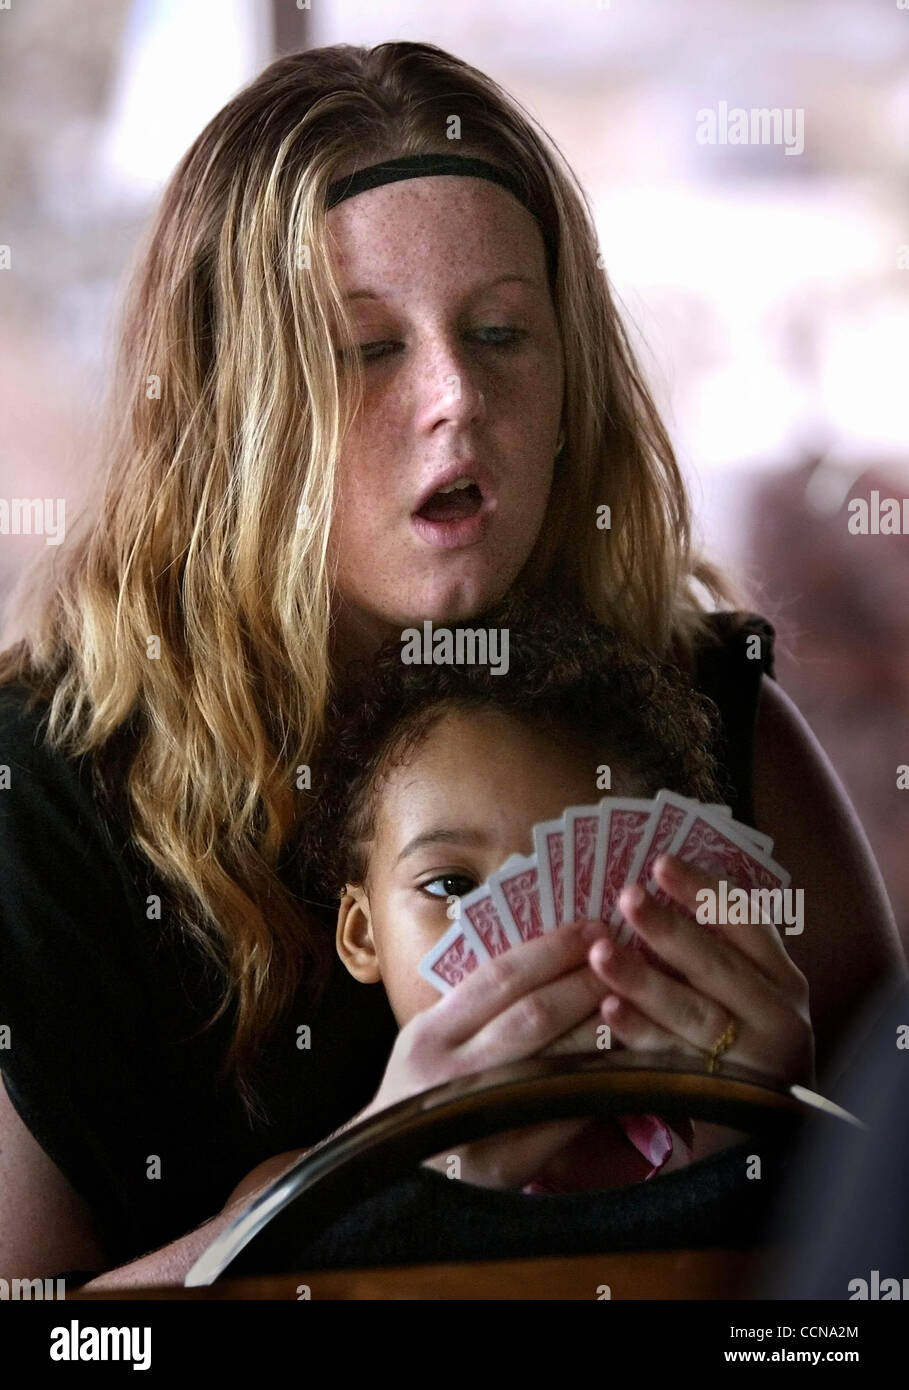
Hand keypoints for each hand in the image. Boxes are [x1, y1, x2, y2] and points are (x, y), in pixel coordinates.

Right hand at [363, 918, 616, 1186]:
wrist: (389, 1174)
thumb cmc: (421, 1093)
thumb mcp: (431, 1042)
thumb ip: (477, 1009)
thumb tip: (551, 959)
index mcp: (430, 1034)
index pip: (498, 977)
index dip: (552, 950)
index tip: (592, 928)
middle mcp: (450, 1073)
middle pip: (532, 1015)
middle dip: (586, 982)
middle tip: (628, 957)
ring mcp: (477, 1119)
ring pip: (554, 1061)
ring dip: (601, 1029)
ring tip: (633, 1002)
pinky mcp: (506, 1162)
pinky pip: (563, 1115)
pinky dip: (596, 1086)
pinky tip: (625, 1066)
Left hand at [590, 854, 814, 1088]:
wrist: (765, 1139)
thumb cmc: (744, 1047)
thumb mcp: (749, 997)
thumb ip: (716, 955)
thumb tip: (651, 894)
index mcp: (782, 980)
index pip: (748, 923)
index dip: (704, 890)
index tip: (661, 862)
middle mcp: (777, 1016)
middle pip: (717, 965)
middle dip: (669, 929)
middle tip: (627, 895)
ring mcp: (752, 1059)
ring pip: (693, 1012)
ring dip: (644, 979)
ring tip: (601, 952)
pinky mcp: (722, 1096)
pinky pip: (672, 1058)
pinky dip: (639, 1032)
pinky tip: (608, 1010)